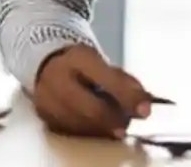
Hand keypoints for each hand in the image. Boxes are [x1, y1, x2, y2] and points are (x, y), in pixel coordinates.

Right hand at [33, 44, 154, 138]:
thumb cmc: (80, 67)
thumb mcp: (102, 64)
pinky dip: (89, 131)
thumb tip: (144, 103)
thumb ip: (124, 82)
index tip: (145, 110)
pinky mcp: (45, 117)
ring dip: (103, 128)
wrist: (45, 66)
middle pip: (92, 109)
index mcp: (76, 58)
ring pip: (83, 125)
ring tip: (113, 122)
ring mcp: (47, 100)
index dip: (127, 96)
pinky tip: (95, 125)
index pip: (106, 78)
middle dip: (114, 119)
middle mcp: (56, 78)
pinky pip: (73, 132)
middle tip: (127, 123)